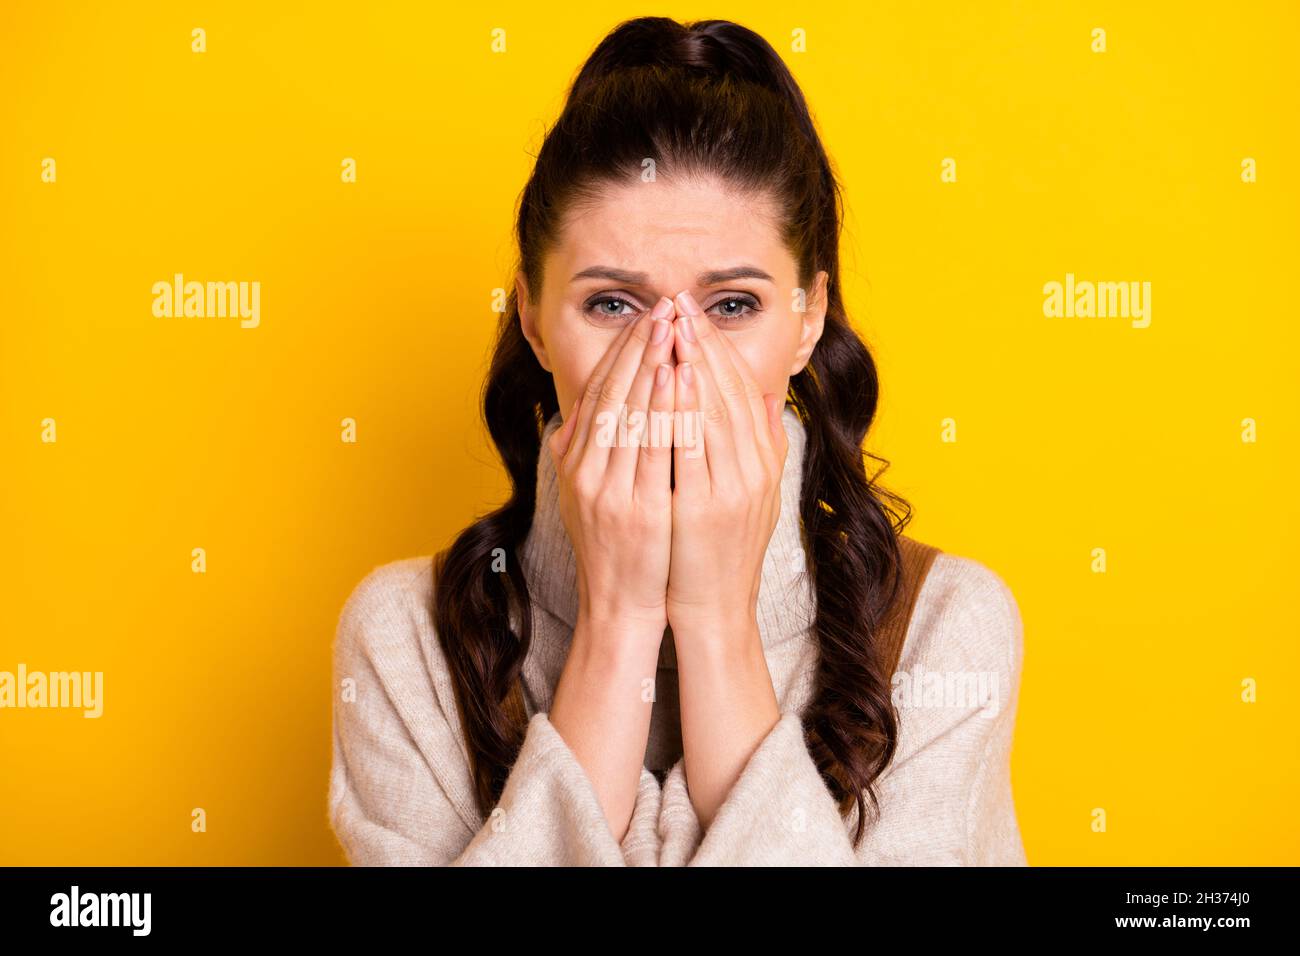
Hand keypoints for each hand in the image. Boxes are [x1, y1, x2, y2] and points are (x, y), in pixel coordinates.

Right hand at [548, 296, 677, 650]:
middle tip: (663, 308)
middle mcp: (585, 472)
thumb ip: (582, 451)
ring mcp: (608, 491)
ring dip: (653, 367)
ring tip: (672, 329)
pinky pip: (653, 449)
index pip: (599, 392)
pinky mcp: (636, 511)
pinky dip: (666, 410)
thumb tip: (583, 409)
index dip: (622, 352)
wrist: (619, 605)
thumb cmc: (613, 547)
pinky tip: (679, 379)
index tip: (646, 317)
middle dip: (639, 348)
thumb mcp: (585, 494)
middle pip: (613, 395)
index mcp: (575, 462)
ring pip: (631, 414)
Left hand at [665, 289, 788, 644]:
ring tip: (672, 325)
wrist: (715, 608)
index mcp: (762, 459)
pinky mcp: (704, 506)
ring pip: (711, 410)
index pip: (740, 388)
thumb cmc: (723, 548)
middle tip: (679, 301)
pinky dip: (681, 408)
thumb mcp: (755, 492)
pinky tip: (668, 378)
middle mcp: (754, 468)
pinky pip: (691, 447)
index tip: (694, 312)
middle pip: (727, 390)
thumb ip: (761, 444)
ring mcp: (731, 487)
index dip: (717, 347)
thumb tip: (765, 396)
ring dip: (690, 363)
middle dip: (702, 342)